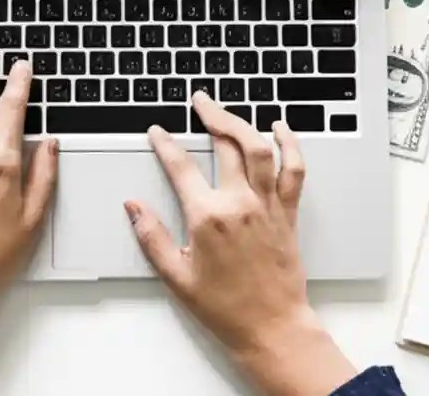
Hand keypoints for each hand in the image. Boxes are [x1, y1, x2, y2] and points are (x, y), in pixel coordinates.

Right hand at [126, 93, 356, 395]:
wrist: (271, 327)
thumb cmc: (226, 308)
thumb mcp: (176, 276)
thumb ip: (152, 237)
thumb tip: (133, 207)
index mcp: (208, 217)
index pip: (180, 167)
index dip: (165, 144)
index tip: (158, 132)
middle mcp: (240, 204)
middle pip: (225, 144)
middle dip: (209, 116)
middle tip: (198, 102)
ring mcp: (267, 205)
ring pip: (259, 148)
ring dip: (242, 122)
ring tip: (228, 109)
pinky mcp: (287, 212)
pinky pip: (294, 169)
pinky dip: (290, 144)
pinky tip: (280, 129)